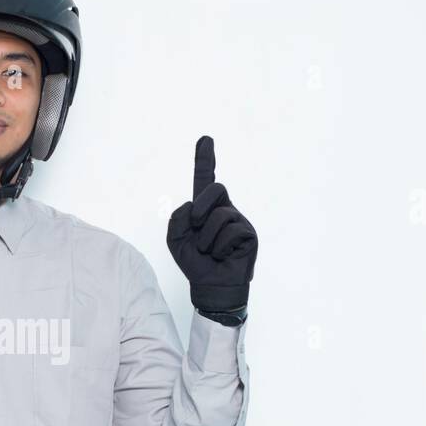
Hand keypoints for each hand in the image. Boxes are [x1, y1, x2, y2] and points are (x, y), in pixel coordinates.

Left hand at [166, 135, 257, 322]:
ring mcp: (238, 221)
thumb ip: (177, 219)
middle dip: (201, 206)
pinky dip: (219, 247)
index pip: (206, 180)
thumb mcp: (176, 240)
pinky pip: (230, 231)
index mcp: (206, 209)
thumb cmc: (195, 263)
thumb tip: (192, 206)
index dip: (205, 160)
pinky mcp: (249, 234)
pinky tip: (222, 256)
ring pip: (220, 215)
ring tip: (209, 251)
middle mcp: (225, 210)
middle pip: (216, 188)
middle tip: (195, 225)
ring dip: (206, 238)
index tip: (205, 139)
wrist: (211, 286)